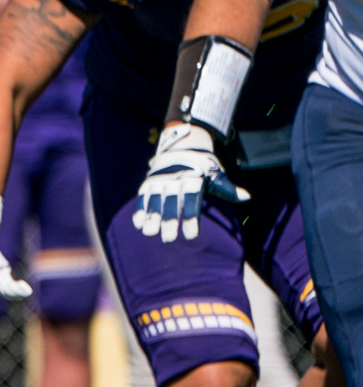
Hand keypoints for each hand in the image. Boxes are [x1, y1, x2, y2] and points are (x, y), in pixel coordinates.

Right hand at [132, 122, 248, 241]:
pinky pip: (143, 196)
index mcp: (194, 178)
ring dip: (151, 216)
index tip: (190, 236)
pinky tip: (138, 224)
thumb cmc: (204, 167)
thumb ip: (228, 188)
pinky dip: (140, 209)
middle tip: (169, 240)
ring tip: (149, 234)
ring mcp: (160, 179)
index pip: (192, 200)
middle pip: (171, 201)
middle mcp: (175, 178)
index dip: (190, 218)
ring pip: (155, 200)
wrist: (183, 146)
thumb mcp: (217, 175)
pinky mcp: (149, 181)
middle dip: (168, 220)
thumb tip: (247, 197)